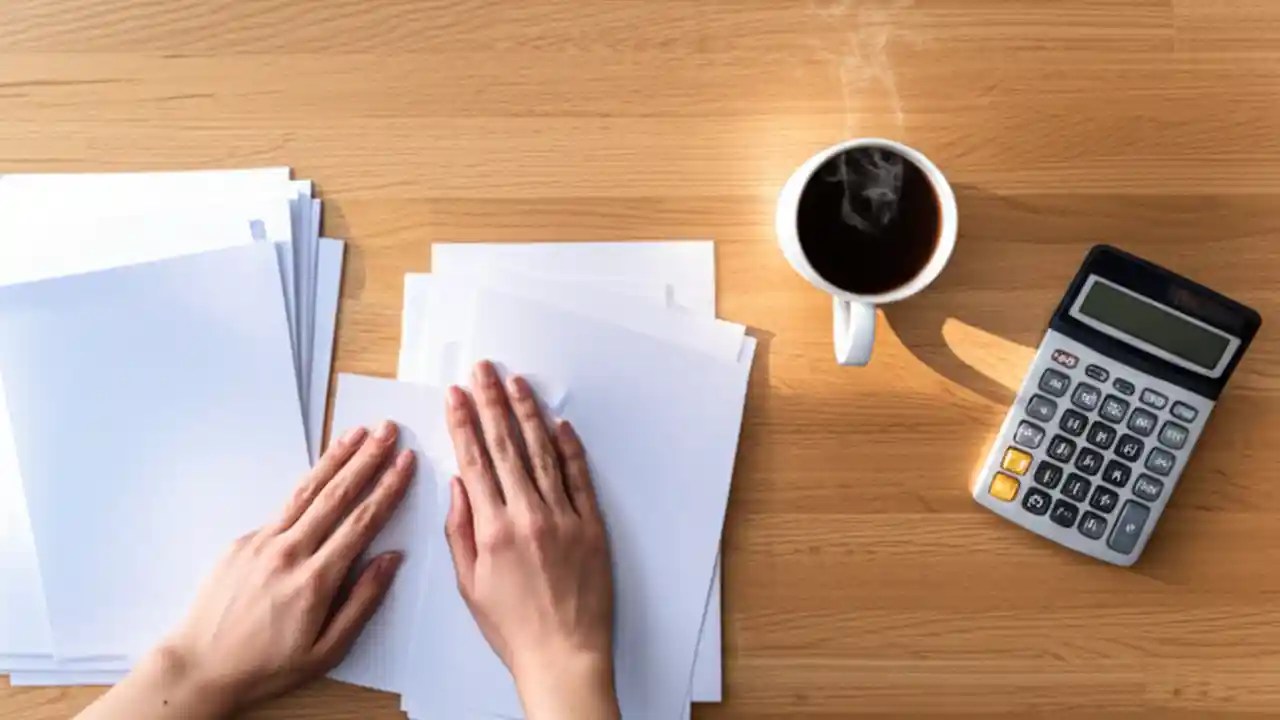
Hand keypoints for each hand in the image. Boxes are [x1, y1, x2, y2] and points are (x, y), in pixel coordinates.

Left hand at [78, 421, 413, 719]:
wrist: (199, 667)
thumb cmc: (266, 666)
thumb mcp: (327, 650)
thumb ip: (362, 601)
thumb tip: (390, 559)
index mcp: (315, 580)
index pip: (361, 522)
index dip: (388, 488)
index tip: (405, 461)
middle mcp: (288, 553)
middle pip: (336, 494)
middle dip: (366, 458)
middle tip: (387, 430)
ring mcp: (261, 543)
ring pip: (306, 492)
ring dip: (335, 459)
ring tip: (356, 433)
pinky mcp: (242, 542)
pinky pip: (283, 508)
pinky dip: (306, 485)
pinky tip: (321, 473)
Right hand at [444, 360, 617, 719]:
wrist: (564, 655)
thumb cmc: (514, 627)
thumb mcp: (469, 585)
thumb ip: (460, 531)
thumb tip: (458, 485)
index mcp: (493, 530)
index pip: (475, 461)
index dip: (464, 422)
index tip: (456, 394)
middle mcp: (528, 516)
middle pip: (507, 446)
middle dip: (492, 402)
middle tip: (484, 370)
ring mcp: (564, 518)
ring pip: (543, 453)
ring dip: (529, 414)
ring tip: (517, 383)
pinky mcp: (592, 526)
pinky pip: (579, 478)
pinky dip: (569, 449)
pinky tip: (559, 424)